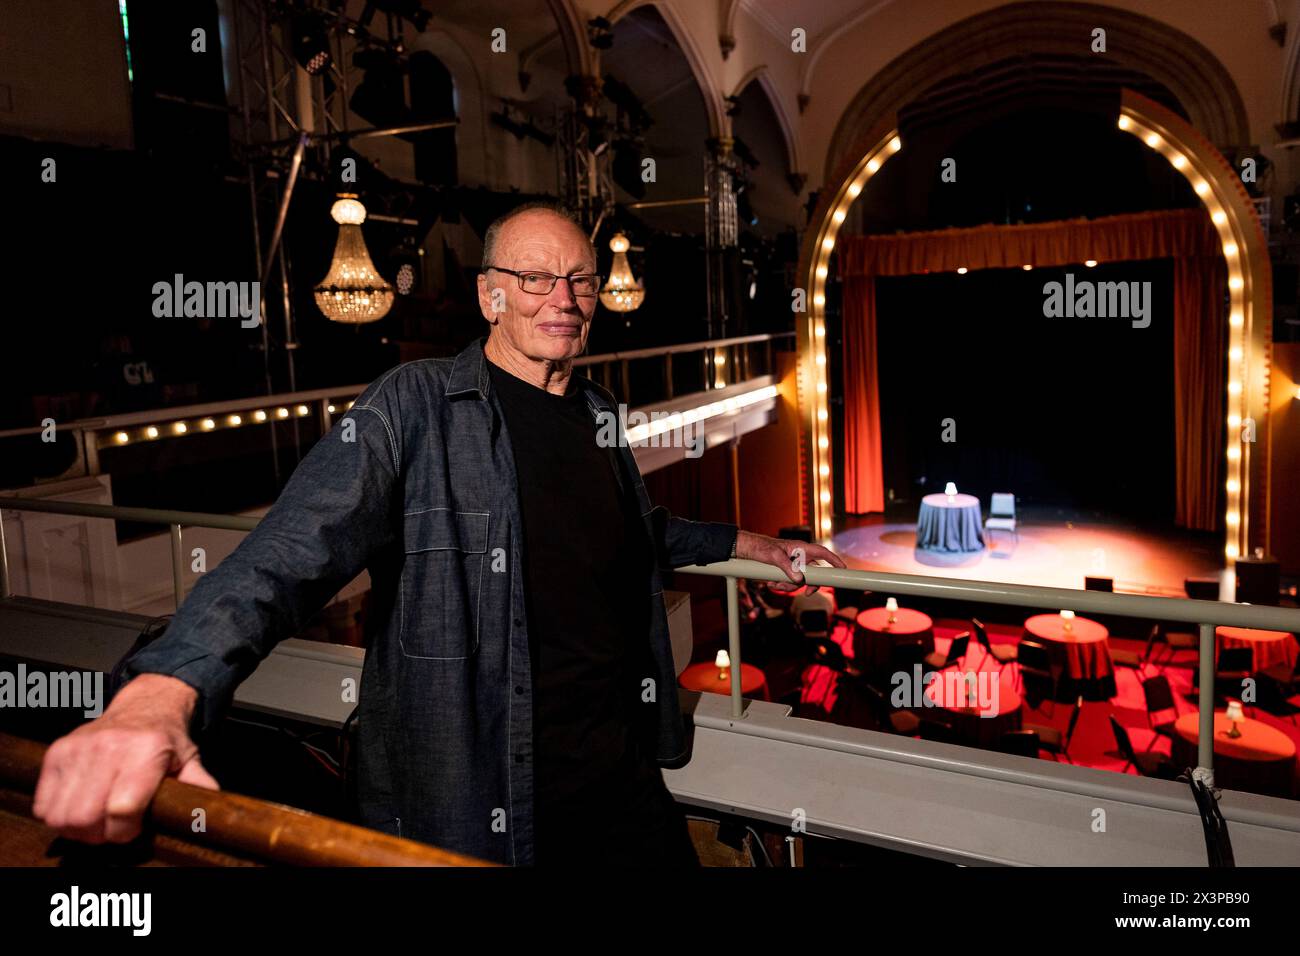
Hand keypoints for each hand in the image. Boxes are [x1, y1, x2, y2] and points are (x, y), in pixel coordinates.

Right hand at [33, 673, 218, 844]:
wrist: (144, 705)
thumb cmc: (166, 738)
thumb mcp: (189, 760)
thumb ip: (198, 785)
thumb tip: (210, 807)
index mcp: (146, 751)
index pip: (122, 809)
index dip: (125, 831)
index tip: (133, 829)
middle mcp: (109, 748)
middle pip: (85, 817)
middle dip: (98, 834)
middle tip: (111, 828)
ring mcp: (78, 749)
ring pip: (60, 815)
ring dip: (75, 828)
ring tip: (95, 819)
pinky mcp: (57, 752)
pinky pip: (43, 803)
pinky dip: (55, 813)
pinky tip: (78, 805)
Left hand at [733, 530, 845, 591]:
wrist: (747, 549)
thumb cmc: (761, 547)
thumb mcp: (773, 556)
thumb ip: (787, 567)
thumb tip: (799, 580)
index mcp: (800, 548)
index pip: (822, 553)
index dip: (834, 561)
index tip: (843, 570)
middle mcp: (800, 556)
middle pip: (814, 573)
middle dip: (809, 585)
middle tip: (807, 593)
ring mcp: (794, 564)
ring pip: (801, 581)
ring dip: (789, 587)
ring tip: (774, 585)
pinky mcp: (787, 570)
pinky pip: (791, 582)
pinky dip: (782, 586)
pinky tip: (771, 584)